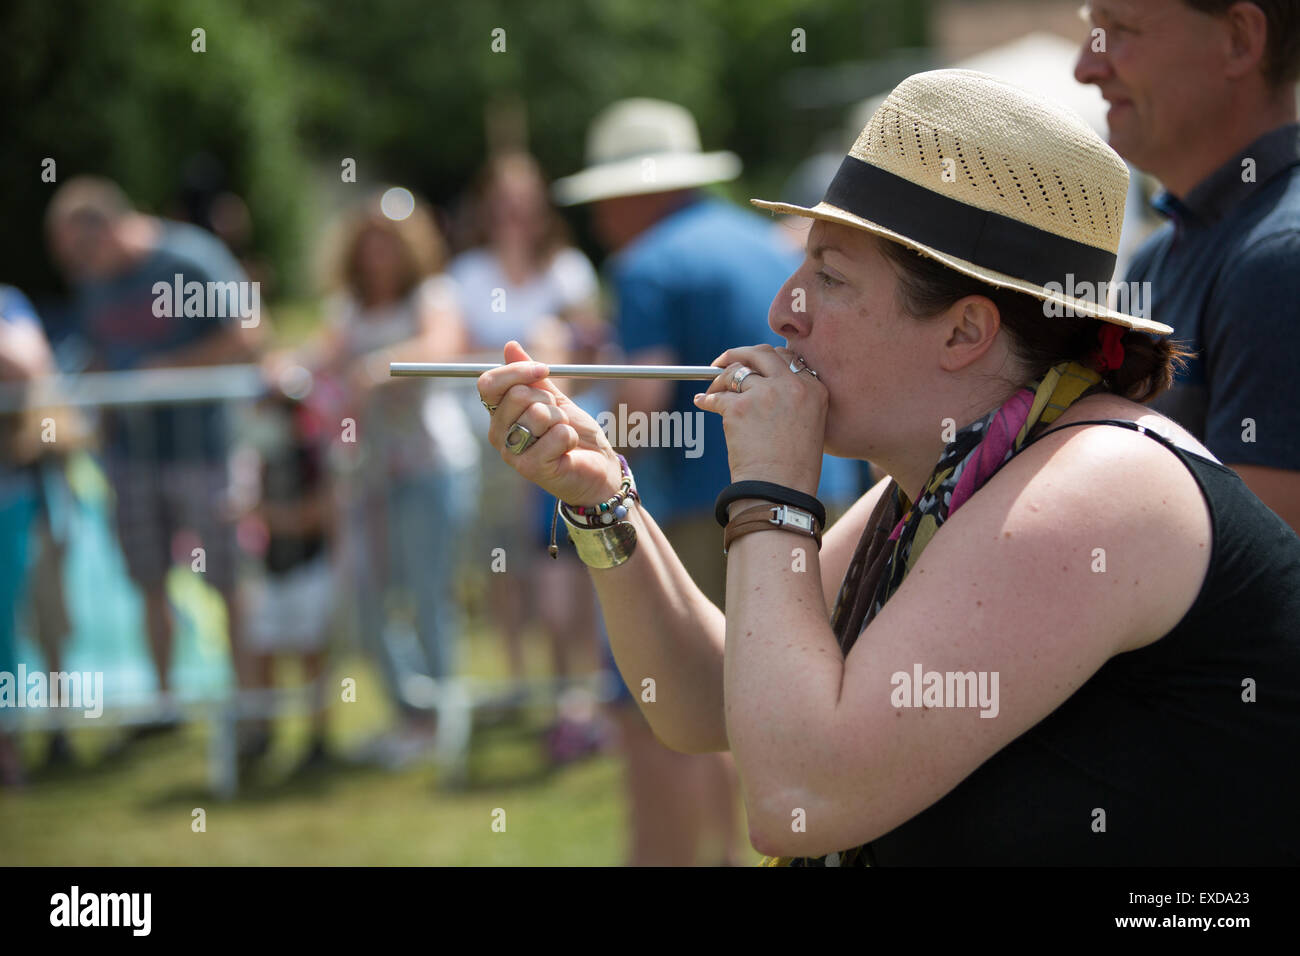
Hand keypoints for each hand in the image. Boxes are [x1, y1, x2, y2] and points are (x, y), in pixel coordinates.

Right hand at [477, 340, 621, 505]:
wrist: (596, 467)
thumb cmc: (574, 433)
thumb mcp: (554, 399)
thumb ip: (532, 377)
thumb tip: (510, 346)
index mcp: (500, 414)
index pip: (489, 384)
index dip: (517, 371)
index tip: (545, 370)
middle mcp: (499, 434)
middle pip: (517, 395)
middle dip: (548, 401)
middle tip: (558, 417)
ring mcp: (511, 453)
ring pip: (539, 414)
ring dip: (561, 421)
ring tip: (563, 435)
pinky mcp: (530, 468)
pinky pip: (556, 434)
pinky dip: (570, 437)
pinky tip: (568, 450)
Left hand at [693, 344, 825, 495]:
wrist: (779, 491)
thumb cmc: (794, 470)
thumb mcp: (809, 427)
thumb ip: (793, 401)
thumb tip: (763, 387)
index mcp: (815, 389)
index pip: (788, 359)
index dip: (766, 361)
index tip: (754, 368)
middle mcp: (792, 386)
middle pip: (762, 353)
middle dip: (740, 353)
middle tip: (723, 362)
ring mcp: (766, 394)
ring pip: (736, 371)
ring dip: (720, 379)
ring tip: (712, 390)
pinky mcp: (740, 407)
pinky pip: (718, 396)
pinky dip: (707, 399)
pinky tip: (702, 403)